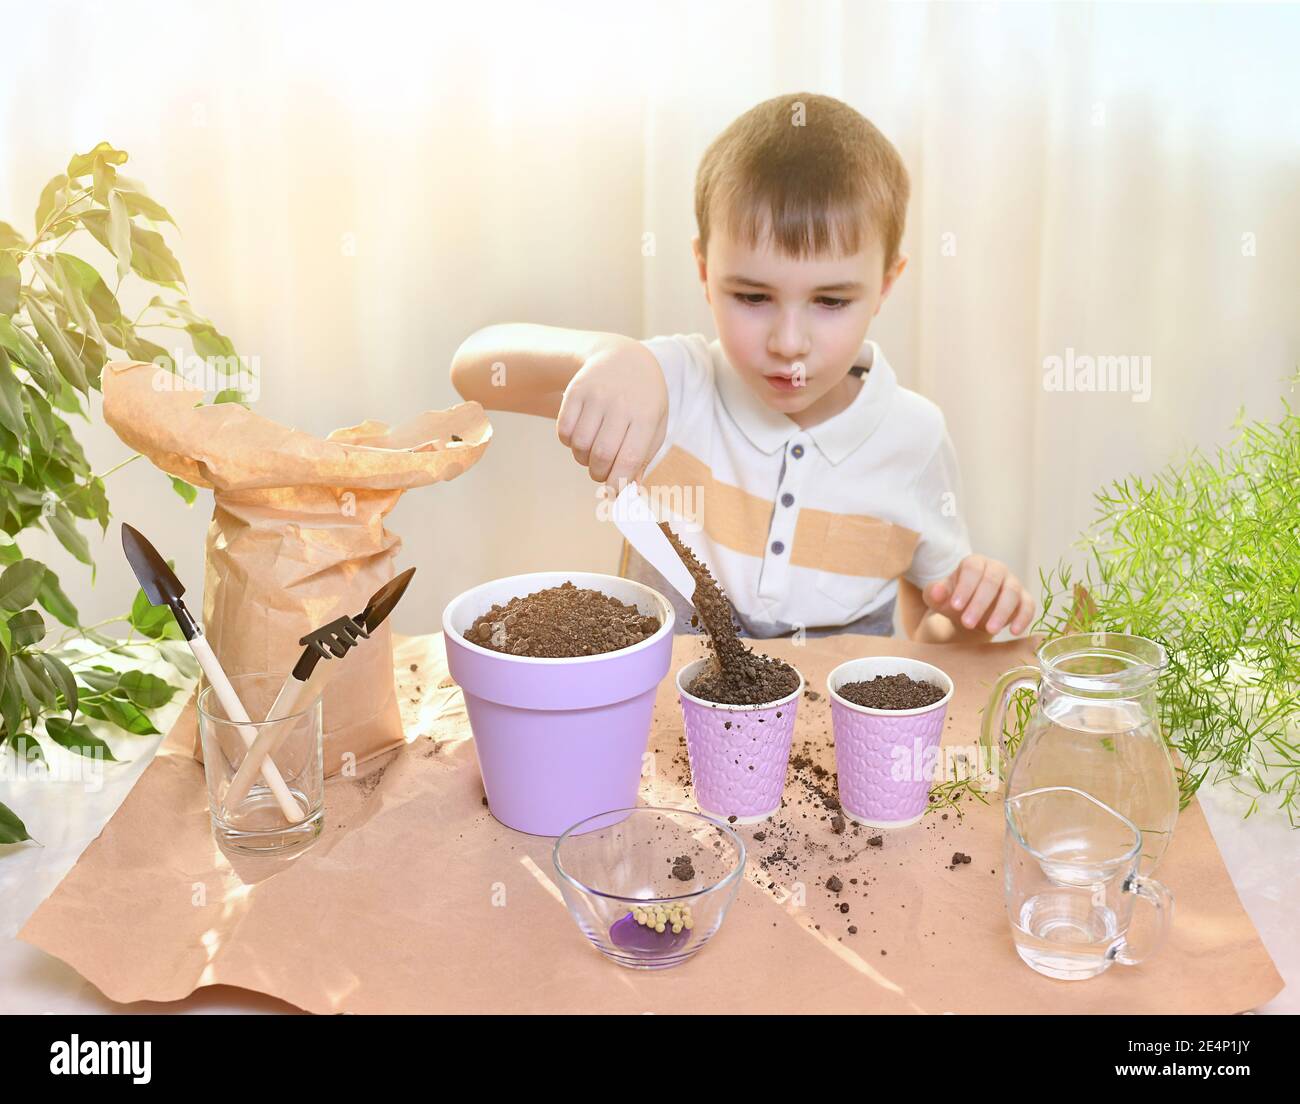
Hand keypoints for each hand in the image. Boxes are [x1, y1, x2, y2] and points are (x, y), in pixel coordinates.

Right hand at [556, 337, 667, 486]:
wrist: (623, 358)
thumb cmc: (643, 400)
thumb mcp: (654, 425)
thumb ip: (643, 459)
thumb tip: (629, 490)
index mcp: (646, 415)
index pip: (629, 458)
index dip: (618, 482)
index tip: (612, 492)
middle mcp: (621, 403)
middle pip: (600, 455)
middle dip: (598, 473)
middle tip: (601, 472)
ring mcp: (596, 395)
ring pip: (579, 445)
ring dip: (583, 458)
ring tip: (592, 451)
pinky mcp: (576, 391)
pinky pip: (563, 431)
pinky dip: (569, 442)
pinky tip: (581, 435)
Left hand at [922, 554, 1035, 635]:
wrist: (970, 612)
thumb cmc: (953, 600)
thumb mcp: (939, 598)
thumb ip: (934, 593)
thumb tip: (936, 591)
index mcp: (975, 563)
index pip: (972, 569)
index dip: (965, 587)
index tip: (955, 606)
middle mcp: (996, 569)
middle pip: (992, 580)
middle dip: (980, 602)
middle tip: (967, 623)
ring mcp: (1012, 583)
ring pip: (1012, 592)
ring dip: (1001, 612)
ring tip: (990, 630)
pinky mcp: (1024, 599)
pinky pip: (1028, 605)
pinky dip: (1023, 618)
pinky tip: (1013, 632)